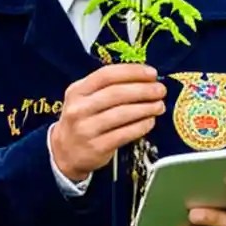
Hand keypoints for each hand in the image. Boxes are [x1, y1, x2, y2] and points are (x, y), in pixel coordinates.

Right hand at [51, 64, 165, 181]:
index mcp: (77, 91)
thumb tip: (144, 79)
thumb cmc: (82, 119)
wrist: (65, 152)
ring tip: (159, 105)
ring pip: (123, 114)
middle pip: (116, 94)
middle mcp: (79, 108)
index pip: (106, 75)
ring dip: (146, 108)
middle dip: (144, 90)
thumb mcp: (84, 99)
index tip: (152, 73)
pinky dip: (141, 126)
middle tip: (160, 90)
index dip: (132, 72)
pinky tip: (150, 121)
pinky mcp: (97, 147)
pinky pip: (125, 134)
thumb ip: (107, 87)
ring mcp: (86, 129)